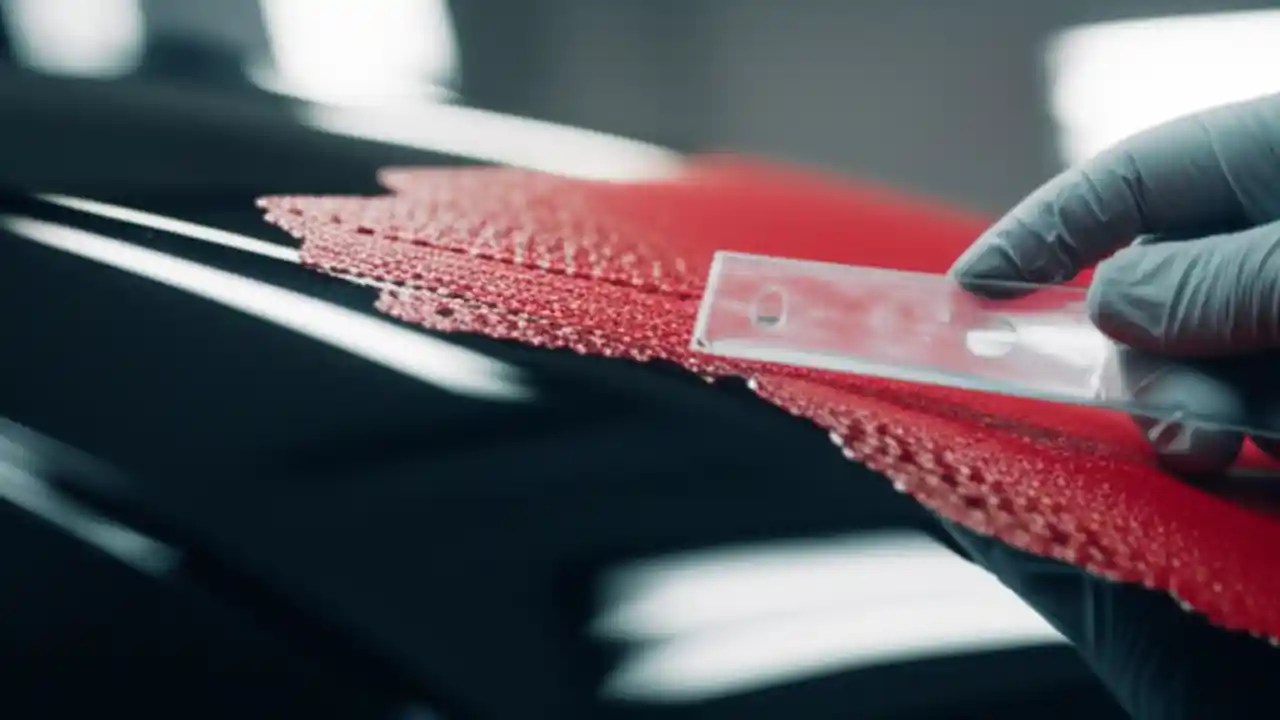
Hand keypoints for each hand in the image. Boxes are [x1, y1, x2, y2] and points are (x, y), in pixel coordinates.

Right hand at [950, 93, 1279, 473]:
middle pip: (1153, 304)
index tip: (966, 289)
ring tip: (1236, 444)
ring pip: (1199, 375)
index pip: (1126, 187)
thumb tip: (1105, 308)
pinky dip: (1256, 446)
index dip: (1037, 234)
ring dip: (1201, 419)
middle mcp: (1271, 248)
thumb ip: (1217, 281)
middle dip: (1143, 368)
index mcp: (1274, 165)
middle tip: (1183, 421)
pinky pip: (1256, 423)